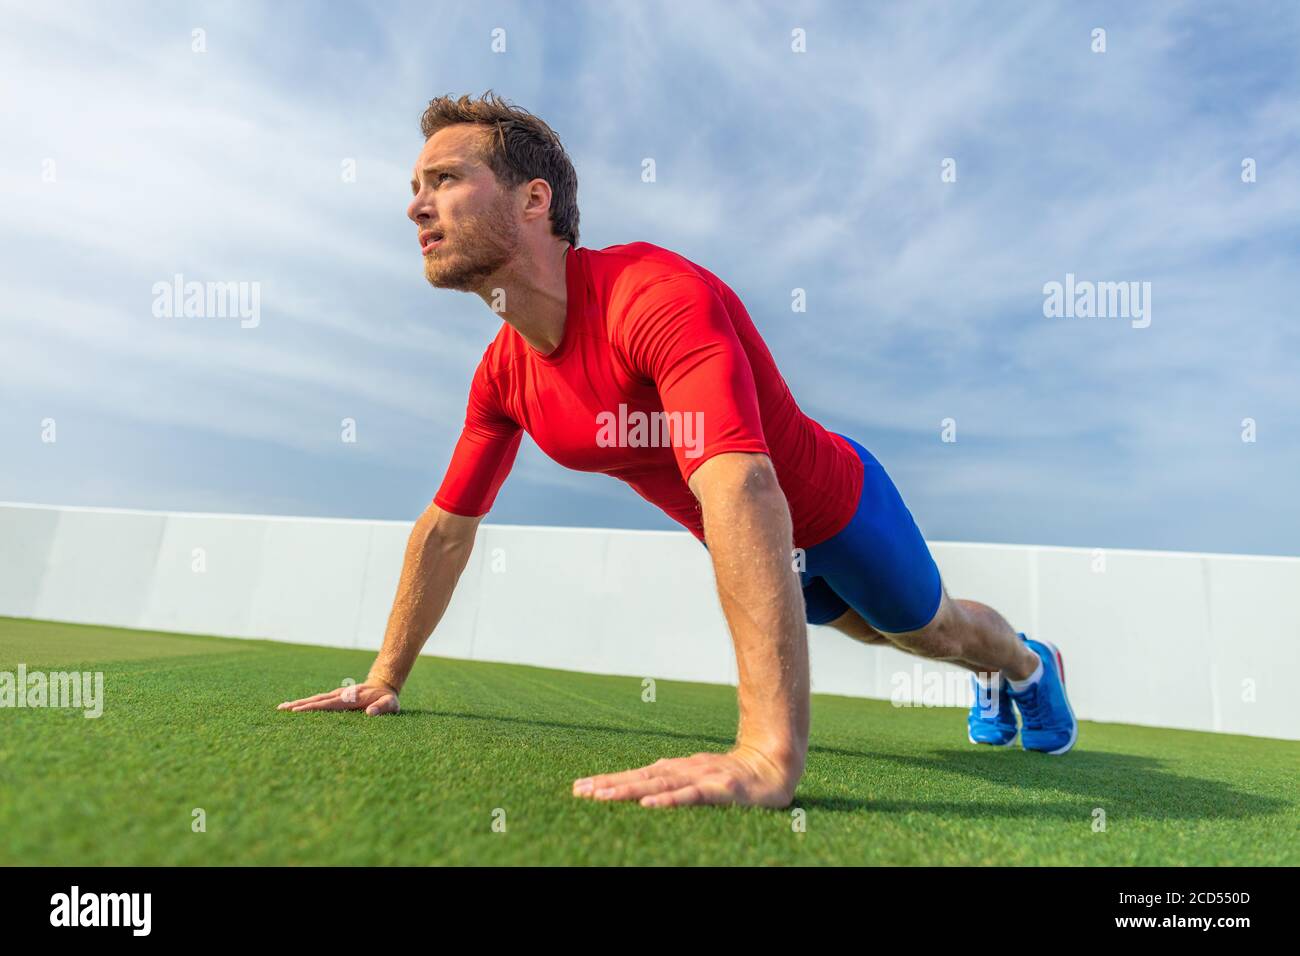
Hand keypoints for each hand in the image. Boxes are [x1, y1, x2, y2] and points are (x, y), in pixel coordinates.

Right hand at [277, 679, 399, 715]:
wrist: (383, 685)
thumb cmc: (387, 698)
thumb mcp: (390, 704)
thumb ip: (382, 708)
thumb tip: (370, 713)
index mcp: (350, 699)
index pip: (328, 704)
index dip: (313, 708)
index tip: (297, 710)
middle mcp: (340, 695)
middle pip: (317, 700)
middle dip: (299, 704)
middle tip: (281, 709)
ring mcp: (337, 695)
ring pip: (315, 699)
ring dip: (299, 703)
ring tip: (282, 708)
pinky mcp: (335, 697)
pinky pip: (319, 701)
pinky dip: (306, 704)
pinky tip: (295, 708)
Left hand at [571, 744, 801, 808]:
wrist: (773, 765)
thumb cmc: (733, 776)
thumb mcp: (697, 777)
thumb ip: (671, 782)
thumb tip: (639, 789)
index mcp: (676, 769)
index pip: (637, 775)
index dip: (609, 781)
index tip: (581, 788)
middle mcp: (684, 770)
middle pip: (641, 778)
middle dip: (610, 785)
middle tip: (581, 792)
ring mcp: (702, 777)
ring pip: (659, 785)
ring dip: (629, 791)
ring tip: (603, 796)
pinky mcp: (720, 788)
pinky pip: (691, 796)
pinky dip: (669, 800)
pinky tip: (649, 804)